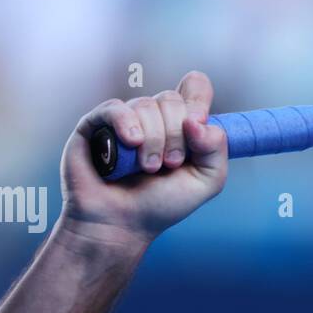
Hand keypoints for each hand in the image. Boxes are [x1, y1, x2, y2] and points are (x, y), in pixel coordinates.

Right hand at [59, 71, 228, 244]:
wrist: (121, 225)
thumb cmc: (160, 205)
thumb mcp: (206, 182)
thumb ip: (217, 149)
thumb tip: (197, 121)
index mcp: (181, 125)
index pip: (195, 87)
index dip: (198, 100)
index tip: (197, 124)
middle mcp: (153, 118)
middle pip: (172, 99)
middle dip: (176, 135)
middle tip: (170, 164)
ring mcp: (124, 119)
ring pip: (146, 105)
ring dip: (153, 140)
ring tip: (148, 168)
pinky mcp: (95, 125)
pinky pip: (115, 108)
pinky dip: (127, 124)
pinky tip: (131, 144)